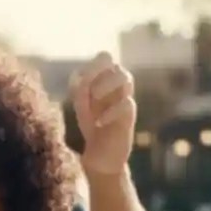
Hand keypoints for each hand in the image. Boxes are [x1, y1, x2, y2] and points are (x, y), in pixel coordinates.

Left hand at [70, 52, 135, 176]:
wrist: (101, 153)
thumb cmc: (91, 124)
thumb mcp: (82, 105)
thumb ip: (82, 88)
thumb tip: (85, 76)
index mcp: (105, 80)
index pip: (105, 57)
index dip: (93, 64)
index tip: (81, 81)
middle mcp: (117, 87)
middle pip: (116, 64)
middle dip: (100, 72)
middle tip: (88, 89)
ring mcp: (125, 99)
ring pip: (127, 77)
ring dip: (108, 84)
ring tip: (94, 97)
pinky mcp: (130, 117)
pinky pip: (128, 103)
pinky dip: (111, 111)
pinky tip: (99, 122)